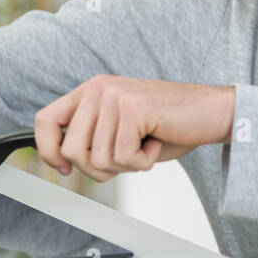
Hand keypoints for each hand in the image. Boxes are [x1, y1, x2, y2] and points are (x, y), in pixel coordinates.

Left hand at [34, 74, 235, 181]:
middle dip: (98, 168)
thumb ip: (92, 140)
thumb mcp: (121, 131)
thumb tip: (63, 163)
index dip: (49, 152)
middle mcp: (98, 88)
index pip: (45, 121)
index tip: (65, 169)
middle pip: (71, 150)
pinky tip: (155, 143)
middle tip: (125, 158)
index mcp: (91, 90)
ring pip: (98, 159)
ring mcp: (114, 96)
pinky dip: (142, 163)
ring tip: (145, 145)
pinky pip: (123, 158)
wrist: (212, 113)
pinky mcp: (132, 108)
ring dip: (125, 165)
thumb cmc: (170, 126)